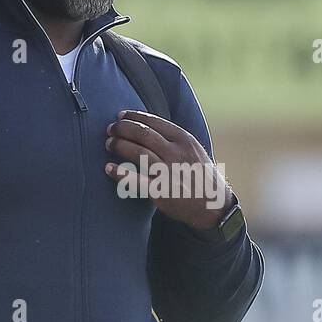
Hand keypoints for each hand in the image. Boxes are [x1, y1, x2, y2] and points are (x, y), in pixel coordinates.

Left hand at [103, 110, 233, 229]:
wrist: (213, 205)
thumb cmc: (199, 175)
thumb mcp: (193, 150)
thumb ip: (173, 138)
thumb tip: (146, 124)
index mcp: (184, 140)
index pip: (153, 121)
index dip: (133, 116)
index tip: (120, 116)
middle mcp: (177, 153)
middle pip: (143, 133)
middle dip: (123, 128)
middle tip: (110, 129)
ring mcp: (169, 172)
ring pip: (138, 152)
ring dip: (119, 145)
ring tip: (108, 144)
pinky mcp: (161, 191)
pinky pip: (136, 180)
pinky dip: (120, 173)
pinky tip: (108, 168)